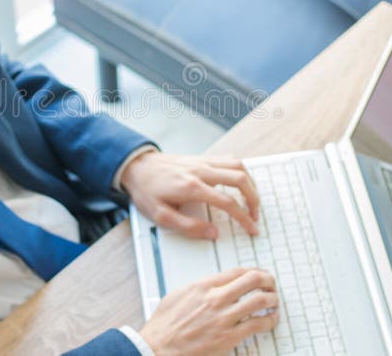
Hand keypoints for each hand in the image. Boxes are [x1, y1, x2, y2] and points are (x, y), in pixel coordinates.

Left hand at [120, 152, 258, 238]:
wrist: (136, 167)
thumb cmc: (146, 190)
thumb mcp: (160, 216)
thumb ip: (188, 227)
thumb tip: (213, 232)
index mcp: (192, 187)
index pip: (228, 202)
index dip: (244, 218)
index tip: (252, 229)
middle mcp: (201, 171)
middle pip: (240, 179)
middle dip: (254, 199)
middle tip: (255, 216)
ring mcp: (203, 162)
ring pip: (238, 166)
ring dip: (250, 183)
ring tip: (252, 200)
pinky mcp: (202, 158)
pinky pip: (229, 160)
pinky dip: (240, 171)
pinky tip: (240, 183)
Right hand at [139, 268, 279, 355]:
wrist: (158, 348)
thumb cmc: (164, 326)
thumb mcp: (179, 295)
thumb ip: (199, 288)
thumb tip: (212, 286)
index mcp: (203, 286)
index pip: (237, 271)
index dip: (253, 270)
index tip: (259, 273)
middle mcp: (216, 298)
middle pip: (252, 280)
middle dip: (267, 280)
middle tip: (272, 284)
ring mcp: (224, 318)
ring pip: (259, 301)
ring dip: (272, 299)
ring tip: (275, 302)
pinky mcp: (229, 337)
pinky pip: (257, 325)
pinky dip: (269, 321)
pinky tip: (271, 320)